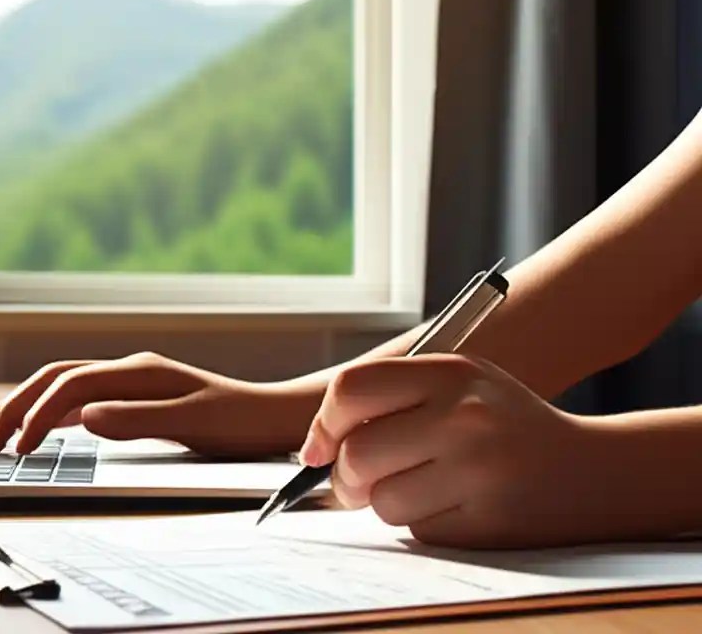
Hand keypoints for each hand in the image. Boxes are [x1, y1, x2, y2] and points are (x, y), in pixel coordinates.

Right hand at [0, 352, 318, 456]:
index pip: (70, 388)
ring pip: (63, 385)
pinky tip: (36, 423)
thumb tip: (84, 418)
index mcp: (138, 372)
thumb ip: (136, 419)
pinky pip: (79, 396)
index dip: (37, 416)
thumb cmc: (238, 422)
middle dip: (17, 407)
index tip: (19, 448)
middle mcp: (129, 370)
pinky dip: (49, 409)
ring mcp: (130, 381)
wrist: (272, 416)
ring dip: (27, 406)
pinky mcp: (135, 396)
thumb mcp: (190, 423)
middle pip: (55, 379)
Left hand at [300, 354, 612, 548]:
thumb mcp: (457, 386)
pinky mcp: (488, 521)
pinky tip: (457, 505)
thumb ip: (389, 399)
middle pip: (357, 455)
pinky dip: (425, 524)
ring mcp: (479, 471)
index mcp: (451, 374)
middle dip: (346, 479)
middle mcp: (465, 417)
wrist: (591, 471)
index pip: (352, 389)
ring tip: (423, 489)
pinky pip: (418, 531)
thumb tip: (313, 447)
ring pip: (382, 502)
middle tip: (356, 484)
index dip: (323, 424)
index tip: (317, 449)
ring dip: (388, 504)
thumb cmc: (503, 426)